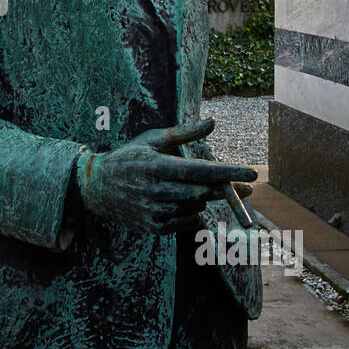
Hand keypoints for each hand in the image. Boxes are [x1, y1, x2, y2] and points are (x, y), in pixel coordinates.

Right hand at [77, 119, 257, 235]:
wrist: (96, 188)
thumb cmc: (129, 158)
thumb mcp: (152, 140)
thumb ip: (184, 133)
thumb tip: (212, 122)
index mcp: (157, 166)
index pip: (201, 171)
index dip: (229, 172)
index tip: (252, 173)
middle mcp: (156, 191)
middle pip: (204, 193)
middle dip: (228, 190)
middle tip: (246, 187)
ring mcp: (154, 212)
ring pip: (197, 207)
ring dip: (206, 199)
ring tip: (200, 189)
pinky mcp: (154, 227)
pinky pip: (187, 222)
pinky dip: (193, 212)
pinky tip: (185, 201)